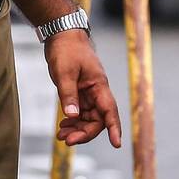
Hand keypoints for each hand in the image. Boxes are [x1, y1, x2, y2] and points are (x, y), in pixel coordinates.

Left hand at [45, 30, 122, 147]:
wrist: (62, 35)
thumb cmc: (66, 50)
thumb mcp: (64, 73)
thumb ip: (68, 95)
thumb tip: (72, 116)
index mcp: (99, 85)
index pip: (110, 111)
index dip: (114, 128)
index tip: (117, 144)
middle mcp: (97, 92)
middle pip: (98, 120)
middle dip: (85, 133)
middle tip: (67, 140)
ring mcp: (88, 93)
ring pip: (88, 118)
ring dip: (77, 129)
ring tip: (61, 135)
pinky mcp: (79, 92)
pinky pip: (80, 113)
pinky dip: (73, 121)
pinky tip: (63, 126)